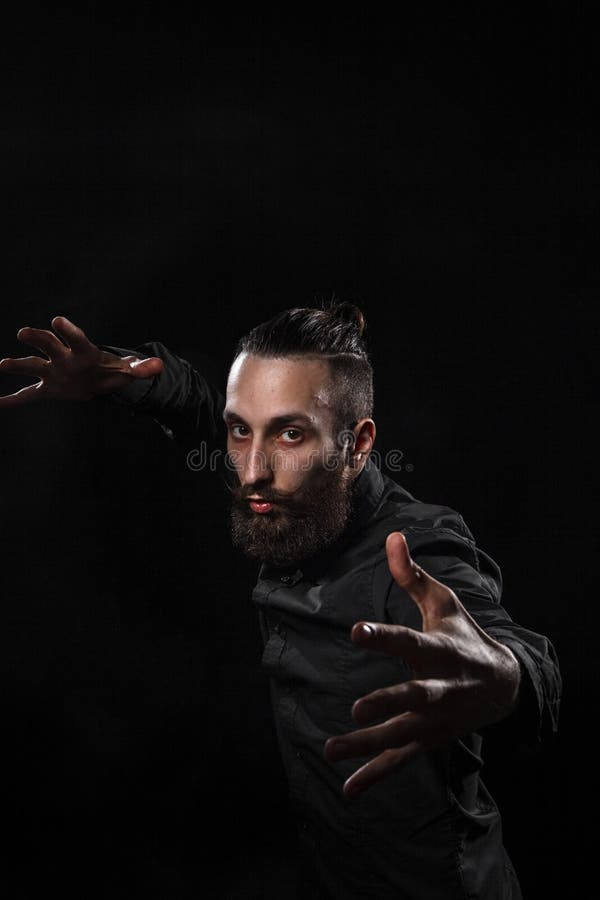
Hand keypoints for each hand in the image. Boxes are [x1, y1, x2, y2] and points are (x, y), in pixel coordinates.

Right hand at [0, 316, 162, 405]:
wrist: (99, 380)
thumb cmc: (113, 370)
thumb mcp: (128, 370)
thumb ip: (141, 368)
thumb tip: (160, 366)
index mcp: (84, 351)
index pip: (76, 338)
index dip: (69, 330)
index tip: (58, 321)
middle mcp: (65, 357)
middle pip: (49, 344)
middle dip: (38, 338)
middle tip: (24, 333)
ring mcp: (54, 372)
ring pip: (34, 366)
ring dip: (18, 365)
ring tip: (2, 365)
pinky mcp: (49, 388)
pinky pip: (29, 394)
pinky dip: (14, 400)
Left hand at [324, 531, 520, 796]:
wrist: (504, 685)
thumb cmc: (464, 635)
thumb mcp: (443, 602)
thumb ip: (412, 575)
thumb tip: (391, 536)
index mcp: (441, 649)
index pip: (409, 641)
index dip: (383, 636)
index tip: (356, 631)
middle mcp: (441, 686)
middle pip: (415, 696)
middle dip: (388, 703)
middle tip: (357, 710)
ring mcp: (437, 718)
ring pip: (403, 734)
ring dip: (368, 746)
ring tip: (331, 750)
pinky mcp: (431, 739)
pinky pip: (402, 760)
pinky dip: (376, 776)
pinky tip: (348, 790)